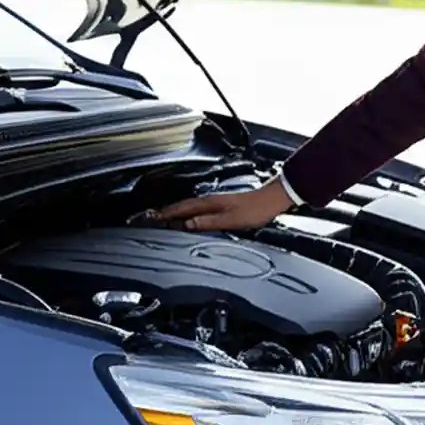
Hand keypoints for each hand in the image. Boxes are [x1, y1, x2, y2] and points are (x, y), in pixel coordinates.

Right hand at [152, 178, 293, 231]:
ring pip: (189, 208)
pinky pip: (198, 209)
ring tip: (165, 221)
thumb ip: (208, 222)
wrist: (273, 199)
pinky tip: (189, 219)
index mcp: (209, 203)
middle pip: (182, 206)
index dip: (166, 214)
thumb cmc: (256, 210)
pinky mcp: (222, 205)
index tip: (151, 218)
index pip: (181, 208)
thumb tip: (186, 225)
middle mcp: (210, 200)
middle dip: (166, 213)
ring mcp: (216, 202)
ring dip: (177, 214)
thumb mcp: (231, 220)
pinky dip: (188, 214)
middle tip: (151, 219)